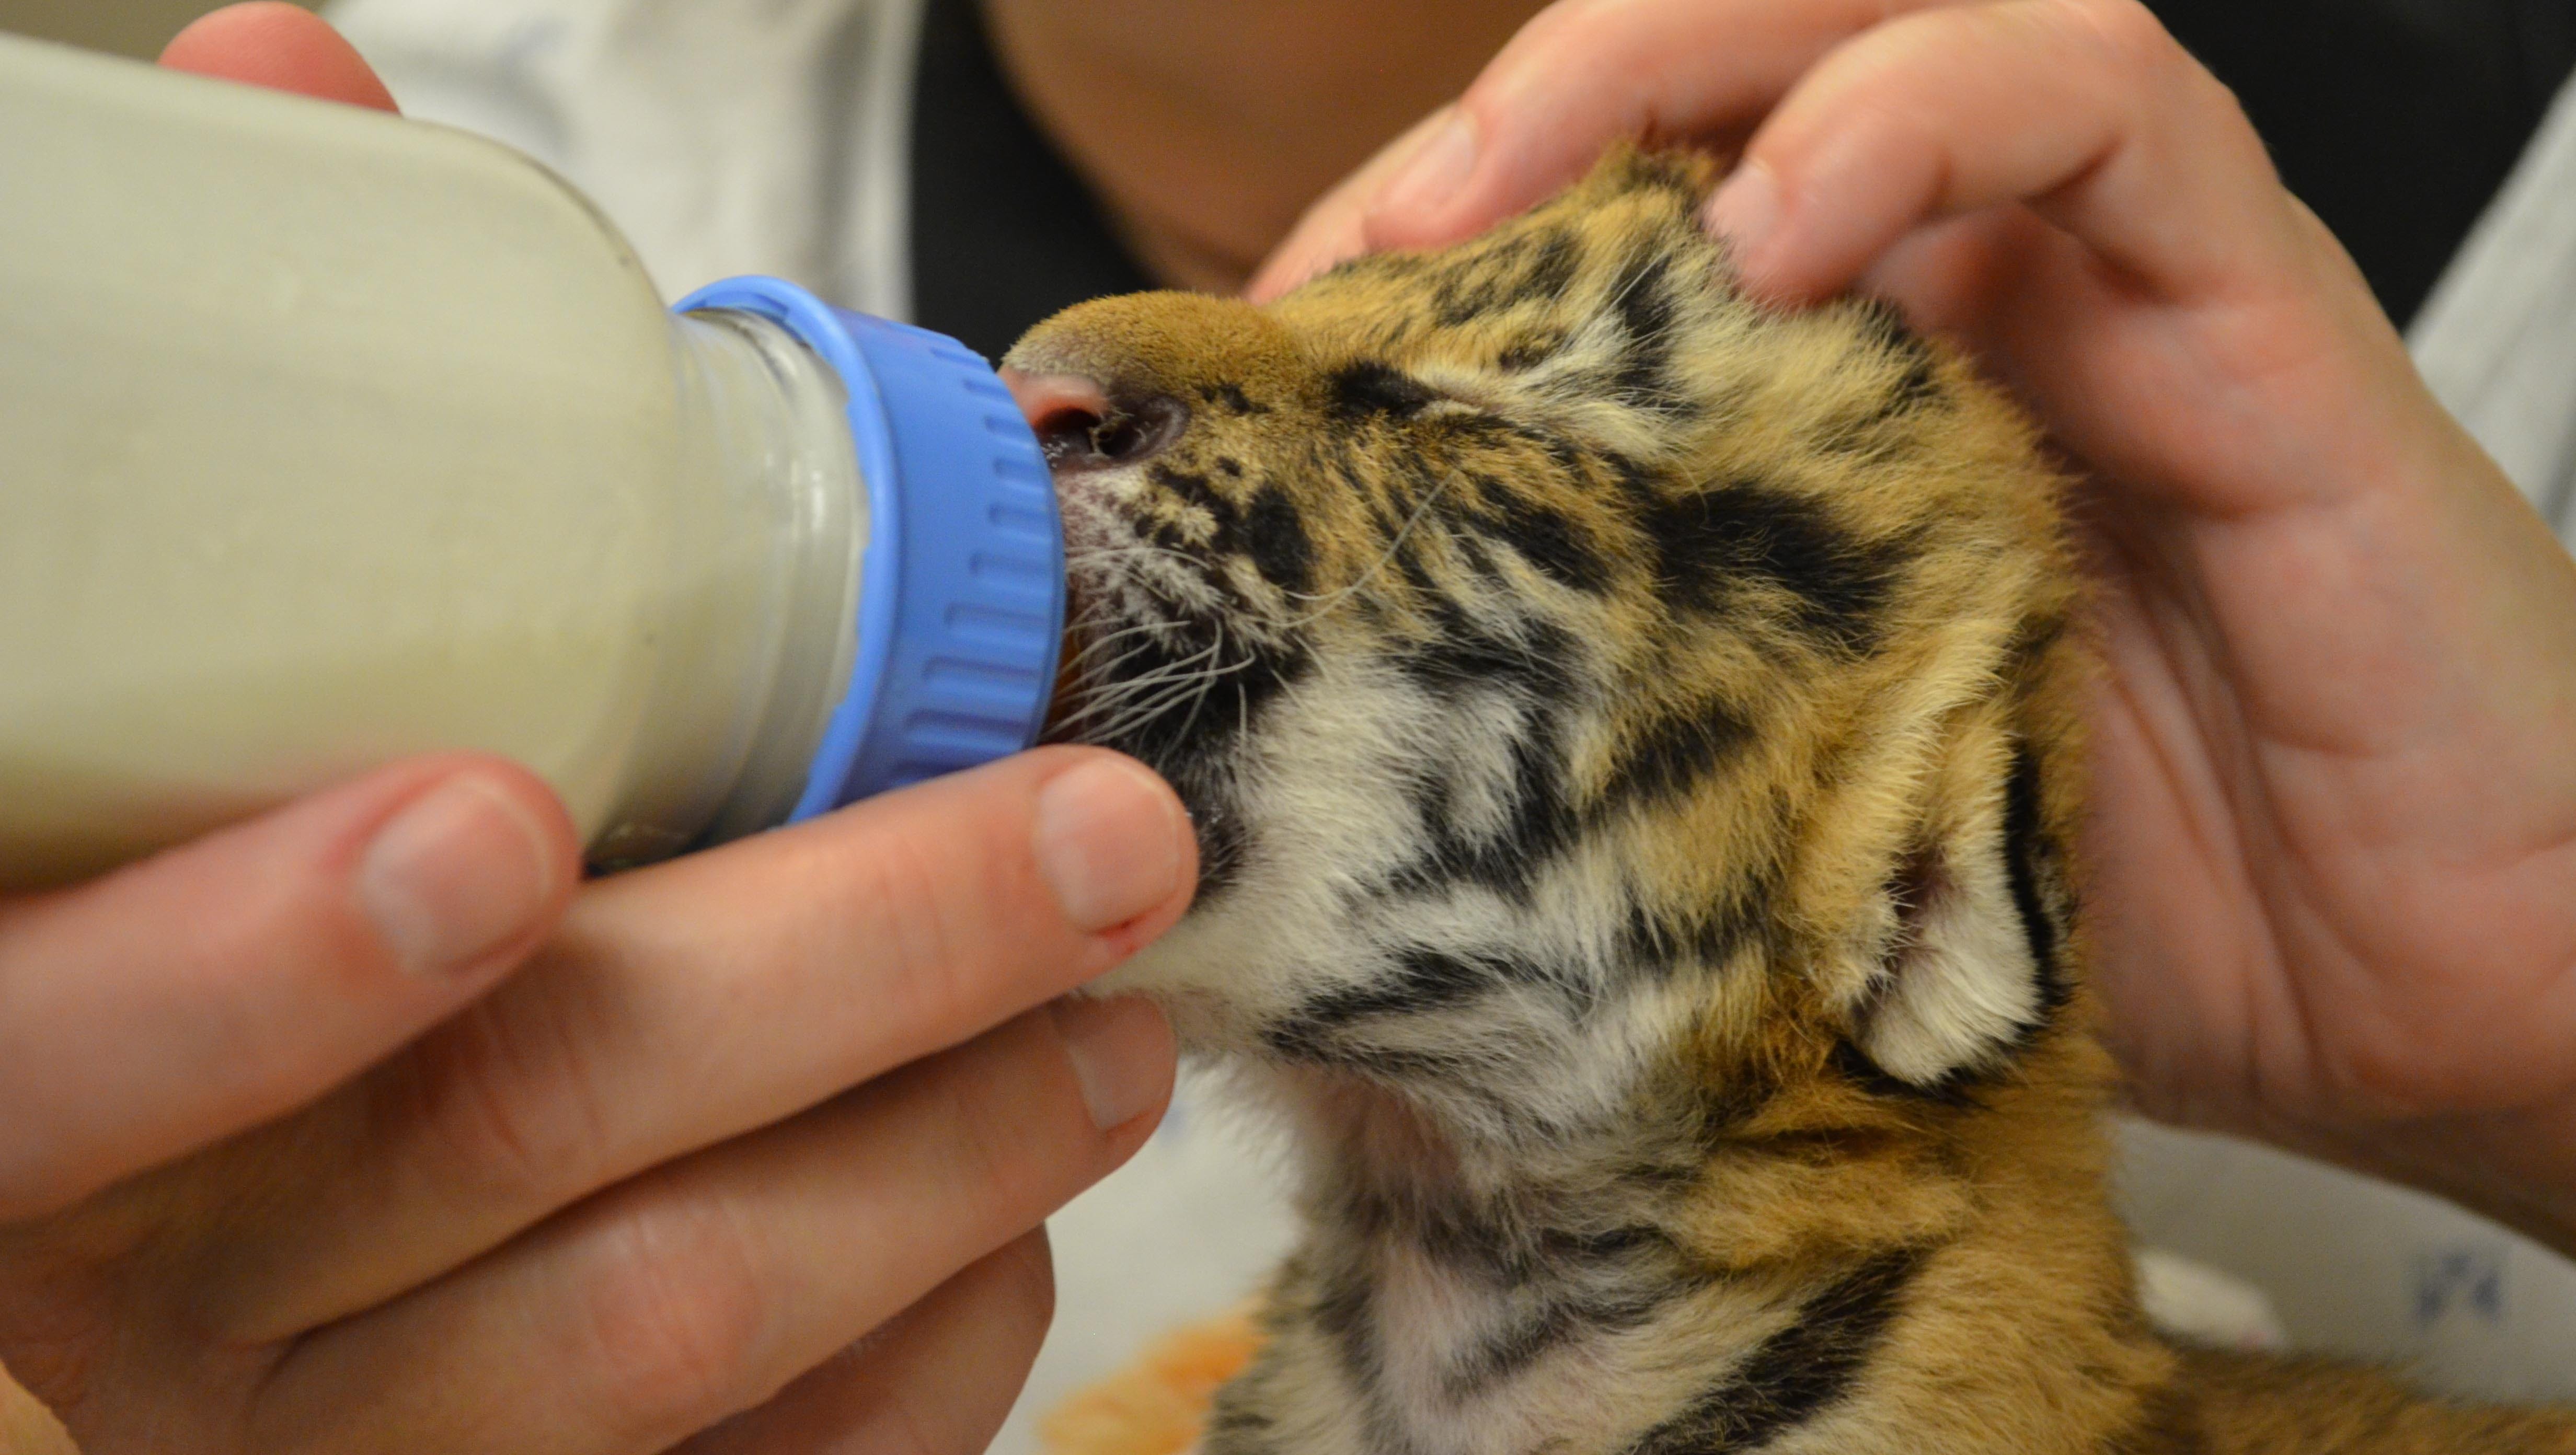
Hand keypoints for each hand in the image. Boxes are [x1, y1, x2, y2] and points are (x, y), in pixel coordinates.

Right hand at [0, 10, 1197, 1449]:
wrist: (306, 1187)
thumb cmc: (282, 870)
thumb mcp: (200, 691)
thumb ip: (256, 439)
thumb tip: (279, 74)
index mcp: (36, 1066)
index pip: (62, 1059)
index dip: (267, 959)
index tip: (504, 815)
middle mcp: (165, 1291)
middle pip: (514, 1150)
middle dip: (852, 981)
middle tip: (1110, 835)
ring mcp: (351, 1446)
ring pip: (670, 1338)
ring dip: (952, 1155)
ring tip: (1132, 1007)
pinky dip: (936, 1335)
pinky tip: (1018, 1192)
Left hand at [1258, 0, 2575, 1251]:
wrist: (2438, 1006)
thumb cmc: (2113, 923)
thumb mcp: (1778, 845)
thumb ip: (1605, 783)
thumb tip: (1336, 862)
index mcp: (1816, 421)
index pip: (1592, 241)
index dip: (1423, 268)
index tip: (1286, 372)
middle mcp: (1945, 310)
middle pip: (1694, 94)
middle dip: (1497, 134)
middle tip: (1352, 269)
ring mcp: (2094, 284)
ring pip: (1866, 21)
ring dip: (1652, 69)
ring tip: (1493, 201)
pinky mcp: (2251, 298)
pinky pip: (2092, 100)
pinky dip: (1914, 112)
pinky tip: (1772, 219)